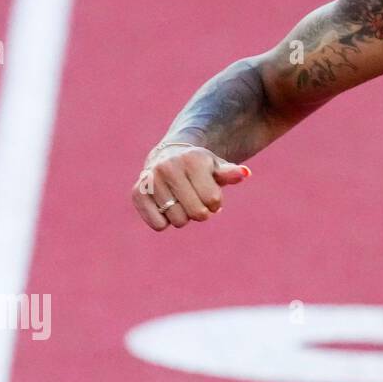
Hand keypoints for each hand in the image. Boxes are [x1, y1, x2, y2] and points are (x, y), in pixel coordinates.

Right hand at [131, 143, 249, 230]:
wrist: (170, 157)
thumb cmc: (201, 167)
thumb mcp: (217, 168)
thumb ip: (231, 173)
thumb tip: (245, 173)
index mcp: (192, 160)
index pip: (213, 200)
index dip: (216, 203)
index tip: (211, 194)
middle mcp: (168, 167)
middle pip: (196, 213)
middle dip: (201, 212)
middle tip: (196, 200)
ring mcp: (150, 179)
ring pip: (177, 221)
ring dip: (183, 217)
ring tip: (180, 200)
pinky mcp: (137, 192)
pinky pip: (158, 225)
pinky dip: (165, 222)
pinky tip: (165, 206)